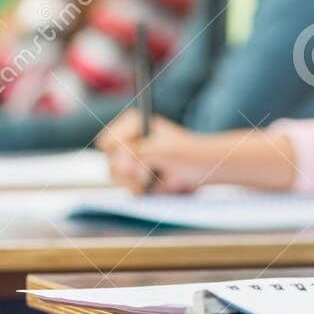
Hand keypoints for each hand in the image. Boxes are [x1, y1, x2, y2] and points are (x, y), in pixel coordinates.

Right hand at [97, 111, 214, 193]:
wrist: (205, 170)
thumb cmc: (188, 154)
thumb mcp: (162, 151)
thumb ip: (137, 154)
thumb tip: (117, 163)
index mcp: (134, 124)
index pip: (108, 141)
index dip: (120, 154)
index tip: (136, 158)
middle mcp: (130, 139)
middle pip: (109, 160)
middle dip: (128, 171)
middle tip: (147, 173)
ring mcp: (132, 159)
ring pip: (115, 175)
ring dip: (133, 182)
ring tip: (152, 179)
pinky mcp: (136, 176)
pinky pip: (126, 187)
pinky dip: (139, 189)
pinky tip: (154, 185)